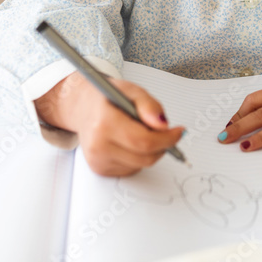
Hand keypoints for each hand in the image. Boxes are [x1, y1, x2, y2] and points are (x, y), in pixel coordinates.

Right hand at [35, 71, 183, 176]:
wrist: (82, 107)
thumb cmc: (108, 98)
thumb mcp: (132, 91)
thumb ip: (149, 106)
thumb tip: (163, 125)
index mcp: (105, 123)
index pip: (143, 141)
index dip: (167, 139)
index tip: (179, 132)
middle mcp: (98, 145)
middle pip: (145, 157)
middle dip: (163, 146)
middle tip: (168, 133)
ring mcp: (98, 160)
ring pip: (141, 165)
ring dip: (151, 152)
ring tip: (143, 132)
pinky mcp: (100, 169)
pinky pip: (132, 169)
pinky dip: (138, 157)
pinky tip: (130, 142)